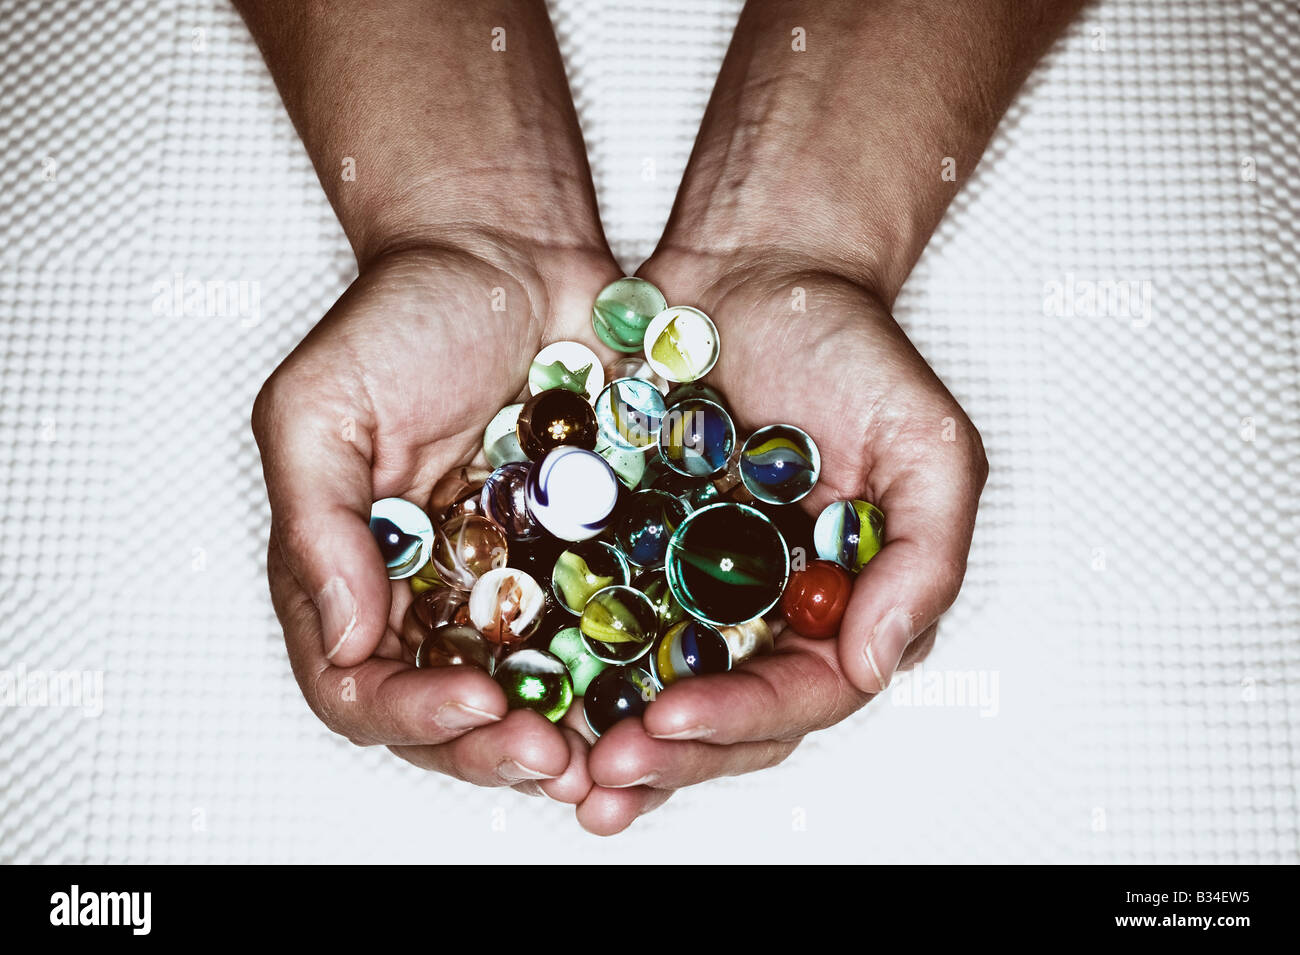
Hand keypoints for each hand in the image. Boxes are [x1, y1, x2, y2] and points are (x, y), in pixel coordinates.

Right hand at [254, 238, 613, 800]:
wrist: (511, 252)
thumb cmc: (404, 317)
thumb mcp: (322, 406)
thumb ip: (316, 525)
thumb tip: (347, 642)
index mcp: (355, 575)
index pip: (358, 685)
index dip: (406, 715)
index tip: (467, 703)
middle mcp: (432, 597)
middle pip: (448, 715)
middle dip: (494, 747)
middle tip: (550, 755)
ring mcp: (513, 585)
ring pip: (532, 695)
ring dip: (567, 735)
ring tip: (610, 752)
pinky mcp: (589, 561)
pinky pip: (605, 636)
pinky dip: (627, 678)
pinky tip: (662, 692)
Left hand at [579, 249, 987, 809]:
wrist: (755, 273)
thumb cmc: (850, 352)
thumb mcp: (925, 444)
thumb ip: (925, 557)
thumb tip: (877, 665)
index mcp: (841, 608)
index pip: (802, 696)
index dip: (741, 719)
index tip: (675, 718)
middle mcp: (769, 618)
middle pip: (725, 719)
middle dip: (668, 753)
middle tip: (605, 770)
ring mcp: (696, 593)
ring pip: (656, 692)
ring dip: (610, 737)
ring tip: (558, 764)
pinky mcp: (630, 556)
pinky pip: (597, 625)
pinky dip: (566, 667)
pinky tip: (524, 693)